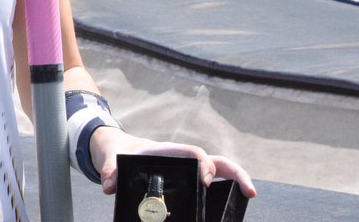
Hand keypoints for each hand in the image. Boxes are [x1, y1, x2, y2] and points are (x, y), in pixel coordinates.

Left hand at [90, 127, 256, 197]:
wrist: (120, 150)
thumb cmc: (120, 154)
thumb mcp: (111, 161)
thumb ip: (108, 171)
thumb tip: (109, 186)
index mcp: (168, 152)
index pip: (192, 153)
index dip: (203, 164)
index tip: (207, 180)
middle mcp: (184, 159)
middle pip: (216, 161)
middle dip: (235, 173)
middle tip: (249, 191)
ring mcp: (191, 169)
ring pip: (221, 171)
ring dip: (238, 180)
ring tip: (250, 196)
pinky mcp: (191, 180)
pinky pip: (215, 183)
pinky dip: (227, 191)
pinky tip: (232, 209)